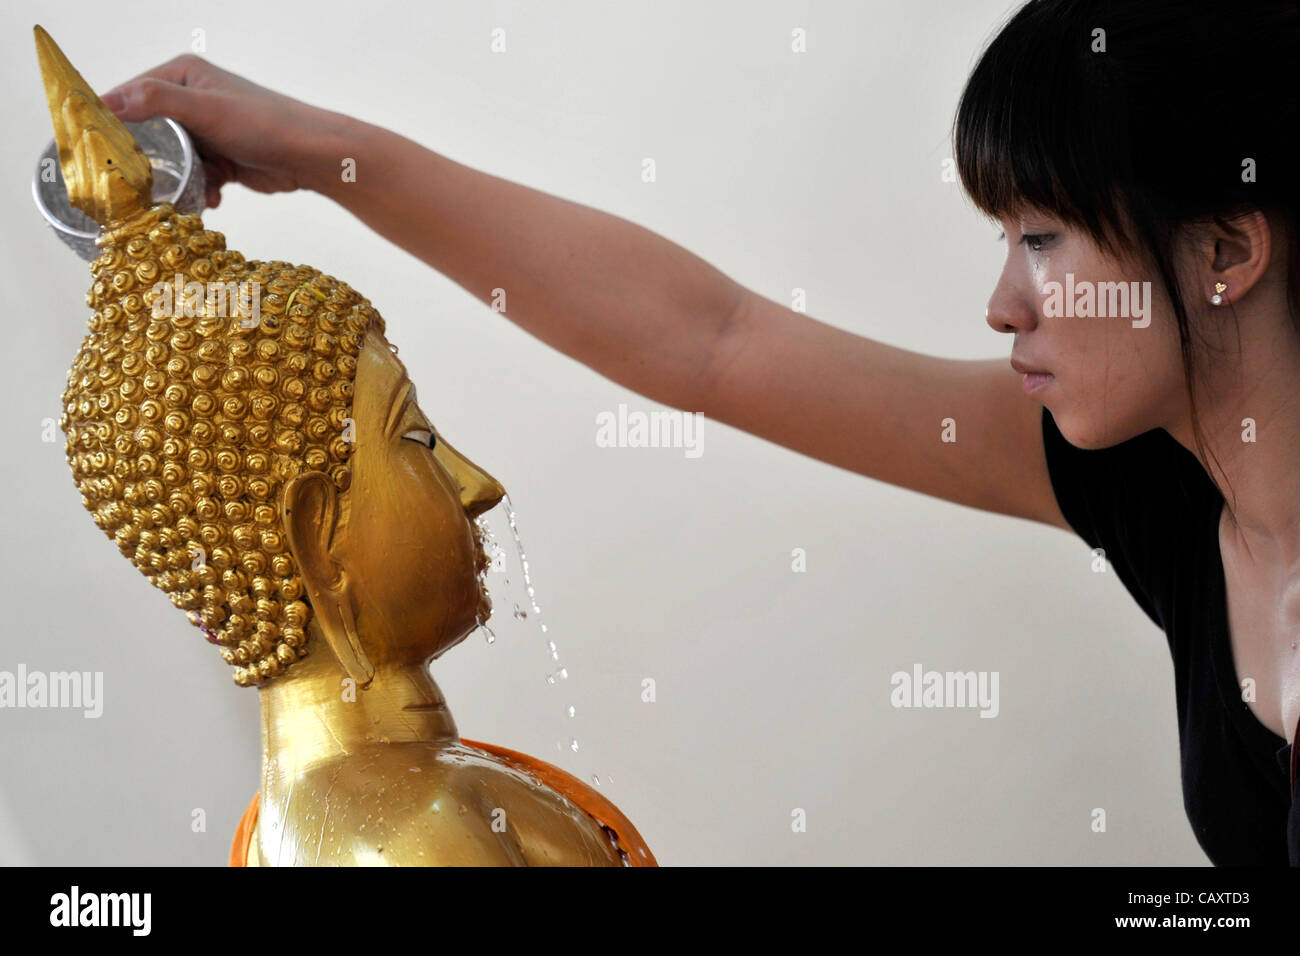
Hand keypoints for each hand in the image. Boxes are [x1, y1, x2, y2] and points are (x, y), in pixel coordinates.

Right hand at [100, 54, 348, 207]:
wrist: (311, 156)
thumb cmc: (264, 124)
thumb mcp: (206, 109)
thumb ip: (157, 102)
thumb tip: (111, 102)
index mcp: (182, 76)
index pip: (130, 94)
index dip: (111, 121)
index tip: (95, 149)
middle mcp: (191, 101)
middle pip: (149, 132)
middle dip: (148, 160)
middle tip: (135, 184)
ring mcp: (207, 131)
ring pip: (173, 160)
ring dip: (178, 180)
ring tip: (181, 196)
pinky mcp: (222, 159)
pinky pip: (197, 177)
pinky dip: (202, 190)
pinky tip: (213, 199)